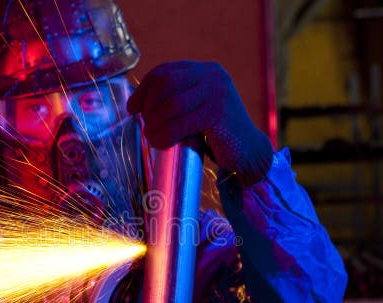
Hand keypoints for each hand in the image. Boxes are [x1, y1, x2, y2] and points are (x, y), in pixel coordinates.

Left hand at [127, 61, 273, 185]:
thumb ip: (177, 99)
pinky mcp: (218, 113)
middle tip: (145, 124)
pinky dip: (165, 134)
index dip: (143, 89)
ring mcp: (217, 93)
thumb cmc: (217, 134)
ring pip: (171, 104)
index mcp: (205, 71)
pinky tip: (160, 143)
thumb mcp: (197, 108)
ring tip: (151, 137)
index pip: (165, 71)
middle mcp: (212, 76)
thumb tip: (139, 104)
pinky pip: (181, 122)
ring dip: (154, 123)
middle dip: (148, 105)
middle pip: (165, 83)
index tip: (133, 108)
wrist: (249, 153)